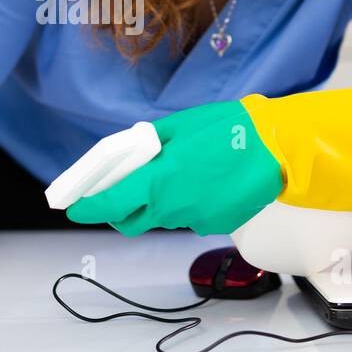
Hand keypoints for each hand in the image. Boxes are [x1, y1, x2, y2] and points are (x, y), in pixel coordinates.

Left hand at [64, 100, 283, 235]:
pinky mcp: (214, 225)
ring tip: (171, 175)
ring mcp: (194, 220)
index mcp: (158, 181)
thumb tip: (130, 154)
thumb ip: (148, 144)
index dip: (86, 209)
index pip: (109, 204)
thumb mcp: (178, 127)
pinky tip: (201, 182)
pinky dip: (185, 204)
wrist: (277, 149)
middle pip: (130, 222)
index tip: (73, 208)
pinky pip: (189, 218)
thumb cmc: (228, 130)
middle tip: (114, 194)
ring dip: (154, 204)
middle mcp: (172, 207)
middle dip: (116, 212)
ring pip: (161, 219)